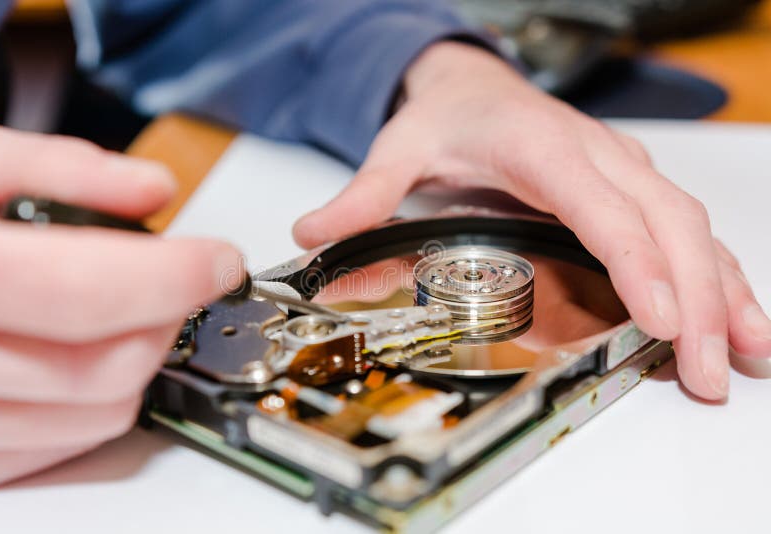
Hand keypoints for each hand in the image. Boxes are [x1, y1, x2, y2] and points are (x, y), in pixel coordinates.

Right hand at [0, 122, 241, 490]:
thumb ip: (59, 166)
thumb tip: (150, 189)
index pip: (81, 294)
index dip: (173, 276)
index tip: (218, 260)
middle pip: (103, 369)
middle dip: (165, 317)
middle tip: (175, 279)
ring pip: (93, 418)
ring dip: (137, 360)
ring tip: (123, 307)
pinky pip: (55, 447)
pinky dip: (91, 401)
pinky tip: (78, 351)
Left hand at [294, 42, 770, 400]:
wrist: (478, 88)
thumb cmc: (451, 120)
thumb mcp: (400, 148)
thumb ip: (364, 194)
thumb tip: (312, 234)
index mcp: (544, 147)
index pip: (601, 207)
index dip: (636, 260)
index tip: (663, 317)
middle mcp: (598, 159)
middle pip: (665, 225)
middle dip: (696, 300)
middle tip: (706, 371)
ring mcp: (623, 174)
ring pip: (692, 230)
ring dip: (725, 294)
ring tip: (746, 357)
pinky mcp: (634, 192)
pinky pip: (689, 235)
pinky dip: (719, 279)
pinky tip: (739, 322)